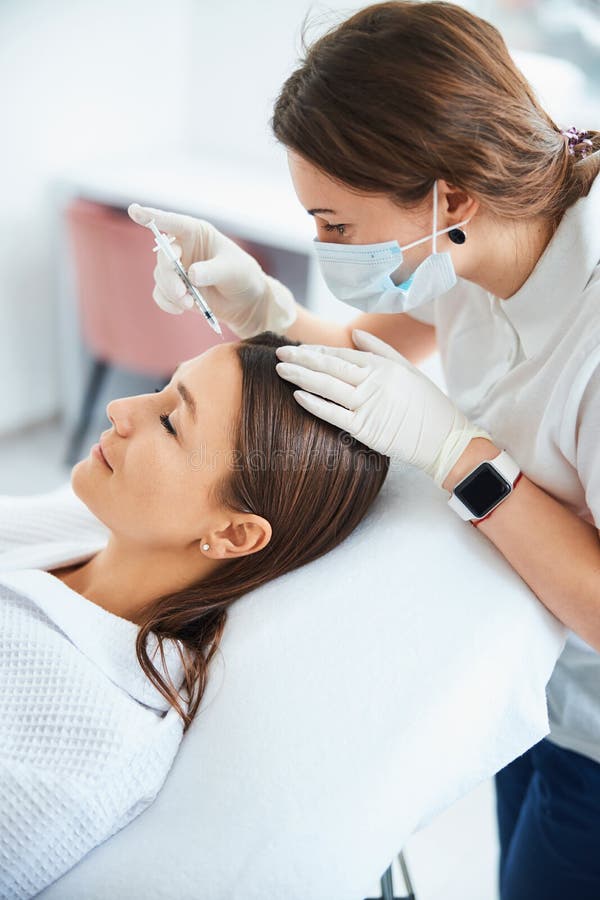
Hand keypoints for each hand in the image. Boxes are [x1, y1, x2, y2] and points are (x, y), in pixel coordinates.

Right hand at [128, 203, 296, 337]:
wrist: (246, 301)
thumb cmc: (242, 275)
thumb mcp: (233, 269)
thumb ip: (212, 270)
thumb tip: (192, 275)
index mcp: (196, 232)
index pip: (172, 222)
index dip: (152, 216)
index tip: (134, 210)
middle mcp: (182, 248)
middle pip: (163, 257)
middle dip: (169, 275)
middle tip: (181, 292)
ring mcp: (177, 269)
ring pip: (160, 278)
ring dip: (171, 292)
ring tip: (190, 303)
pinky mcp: (176, 289)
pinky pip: (161, 294)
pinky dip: (168, 303)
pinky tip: (183, 308)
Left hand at [275, 328, 492, 487]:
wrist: (445, 438)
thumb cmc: (427, 404)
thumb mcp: (407, 369)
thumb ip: (379, 349)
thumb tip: (353, 334)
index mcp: (381, 365)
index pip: (340, 354)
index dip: (316, 351)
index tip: (297, 349)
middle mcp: (373, 381)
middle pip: (329, 366)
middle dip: (301, 358)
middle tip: (279, 352)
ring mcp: (368, 404)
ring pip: (326, 386)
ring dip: (301, 376)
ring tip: (280, 369)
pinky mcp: (365, 429)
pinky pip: (333, 414)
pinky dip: (314, 403)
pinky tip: (296, 395)